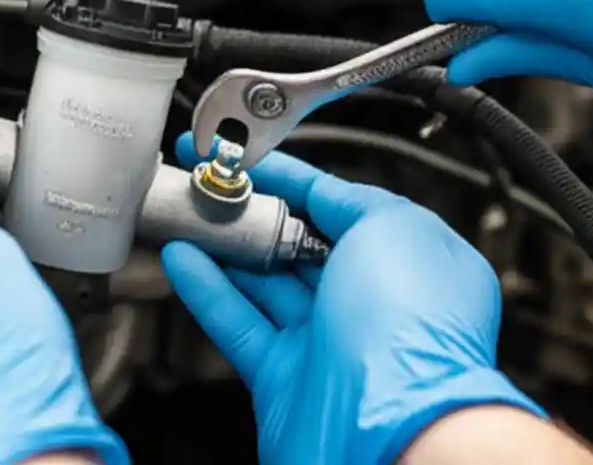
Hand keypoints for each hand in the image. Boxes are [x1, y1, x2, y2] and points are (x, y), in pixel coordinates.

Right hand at [161, 134, 541, 464]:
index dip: (287, 174)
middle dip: (251, 210)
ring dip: (222, 245)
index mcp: (411, 260)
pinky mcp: (286, 380)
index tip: (243, 157)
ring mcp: (328, 343)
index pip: (339, 203)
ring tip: (185, 211)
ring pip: (264, 282)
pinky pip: (239, 324)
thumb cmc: (411, 334)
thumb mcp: (394, 227)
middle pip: (297, 241)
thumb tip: (320, 190)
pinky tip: (182, 259)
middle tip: (207, 183)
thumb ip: (352, 201)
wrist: (389, 435)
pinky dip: (208, 291)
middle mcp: (372, 302)